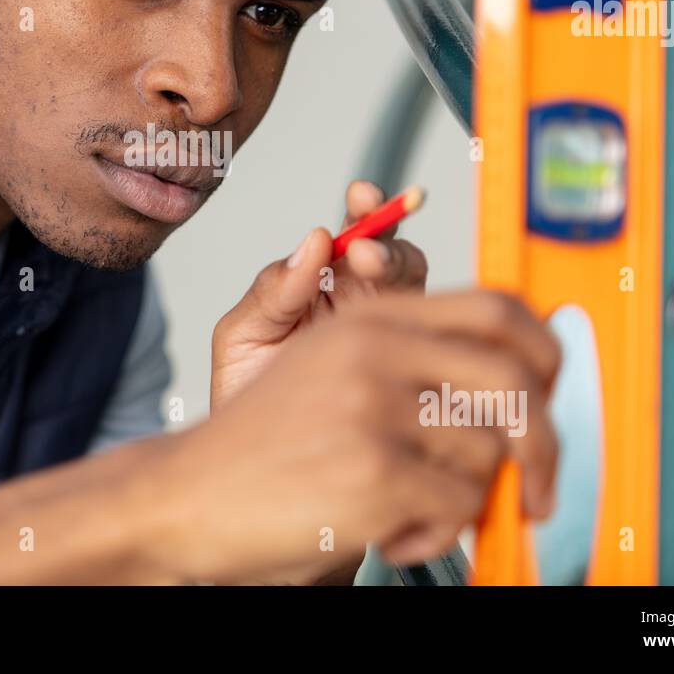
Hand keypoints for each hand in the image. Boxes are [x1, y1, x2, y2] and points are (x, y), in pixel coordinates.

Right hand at [147, 289, 560, 584]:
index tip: (551, 393)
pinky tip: (395, 534)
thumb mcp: (329, 371)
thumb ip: (409, 358)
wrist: (184, 496)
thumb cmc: (263, 447)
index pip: (495, 307)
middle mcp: (373, 351)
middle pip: (516, 380)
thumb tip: (519, 379)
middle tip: (538, 487)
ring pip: (490, 451)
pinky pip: (459, 506)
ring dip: (467, 500)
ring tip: (417, 512)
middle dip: (545, 444)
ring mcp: (372, 408)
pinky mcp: (372, 471)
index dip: (544, 349)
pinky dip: (437, 535)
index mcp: (369, 322)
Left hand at [211, 180, 426, 411]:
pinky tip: (403, 325)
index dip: (366, 209)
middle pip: (397, 255)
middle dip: (388, 240)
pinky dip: (428, 326)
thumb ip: (271, 291)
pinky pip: (432, 345)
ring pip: (419, 294)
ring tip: (371, 272)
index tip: (360, 195)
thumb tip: (313, 241)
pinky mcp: (409, 377)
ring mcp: (390, 338)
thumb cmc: (246, 402)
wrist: (252, 477)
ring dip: (402, 274)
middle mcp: (364, 303)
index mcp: (323, 282)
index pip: (355, 233)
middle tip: (364, 248)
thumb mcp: (242, 337)